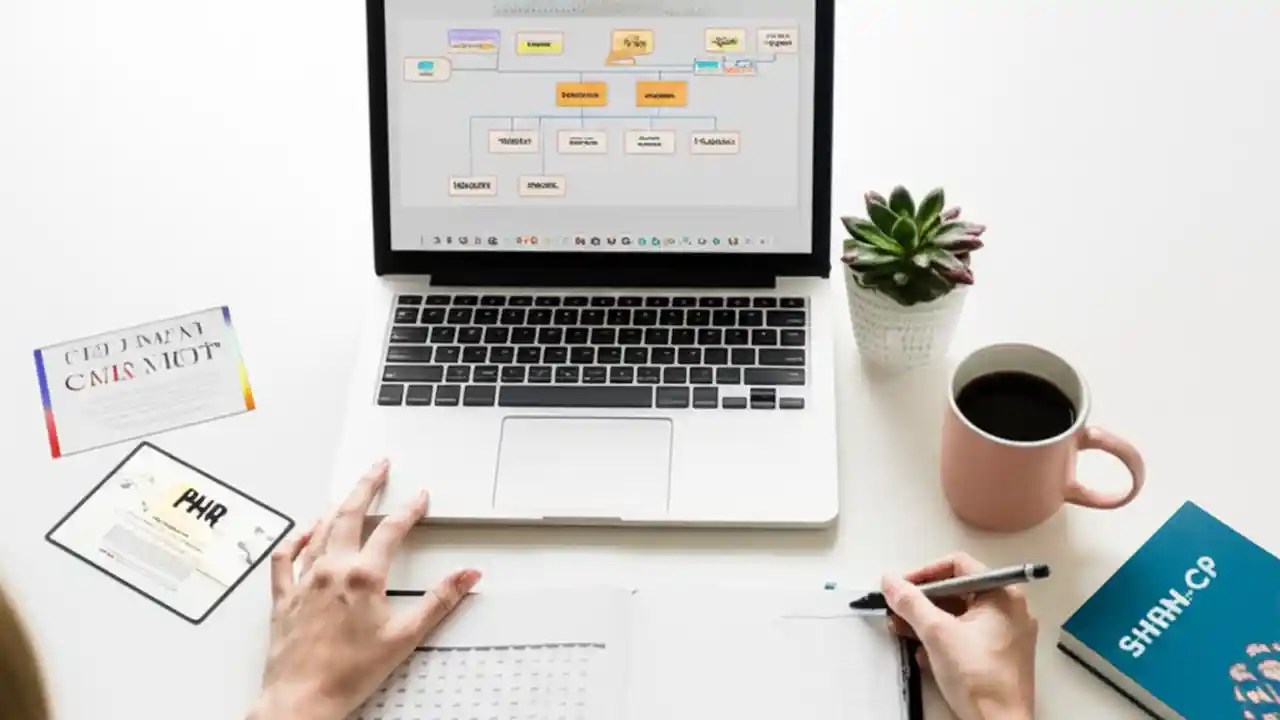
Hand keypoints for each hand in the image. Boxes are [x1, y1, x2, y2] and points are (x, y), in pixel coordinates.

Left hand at [248, 459, 481, 719]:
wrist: (302, 700)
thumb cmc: (348, 674)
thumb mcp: (406, 637)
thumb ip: (439, 601)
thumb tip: (465, 576)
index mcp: (362, 577)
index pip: (391, 530)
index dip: (409, 510)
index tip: (419, 498)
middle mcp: (330, 570)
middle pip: (349, 514)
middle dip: (367, 486)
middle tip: (378, 467)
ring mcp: (304, 581)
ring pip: (319, 530)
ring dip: (336, 507)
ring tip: (347, 494)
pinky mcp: (284, 597)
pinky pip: (285, 557)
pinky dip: (296, 539)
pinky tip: (303, 532)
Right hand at [883, 553, 1037, 719]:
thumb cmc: (979, 678)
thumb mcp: (936, 633)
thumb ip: (911, 602)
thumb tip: (890, 581)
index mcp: (1003, 596)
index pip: (959, 565)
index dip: (925, 573)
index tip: (902, 586)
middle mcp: (1009, 610)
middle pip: (957, 591)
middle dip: (923, 601)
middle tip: (898, 609)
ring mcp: (1006, 635)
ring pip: (959, 615)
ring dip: (928, 621)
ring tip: (902, 630)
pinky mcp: (998, 656)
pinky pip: (966, 636)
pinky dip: (943, 639)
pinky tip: (924, 653)